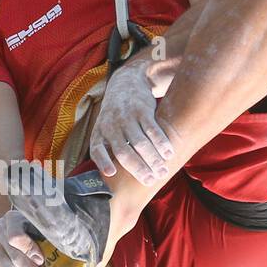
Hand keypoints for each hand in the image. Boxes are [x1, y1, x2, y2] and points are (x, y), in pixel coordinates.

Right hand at [0, 207, 51, 266]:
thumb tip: (77, 264)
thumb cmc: (28, 237)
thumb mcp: (37, 233)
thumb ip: (49, 242)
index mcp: (14, 217)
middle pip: (13, 252)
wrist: (2, 238)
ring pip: (4, 264)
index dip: (29, 247)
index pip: (17, 233)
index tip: (41, 261)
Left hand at [89, 52, 177, 184]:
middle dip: (137, 168)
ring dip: (153, 158)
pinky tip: (169, 153)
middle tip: (150, 181)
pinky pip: (152, 129)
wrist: (126, 83)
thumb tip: (116, 183)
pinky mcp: (141, 110)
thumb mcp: (105, 131)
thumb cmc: (115, 118)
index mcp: (98, 134)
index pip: (97, 150)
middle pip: (123, 151)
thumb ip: (108, 152)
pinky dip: (161, 142)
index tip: (111, 173)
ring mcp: (126, 117)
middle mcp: (110, 126)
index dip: (103, 162)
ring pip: (140, 142)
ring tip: (163, 171)